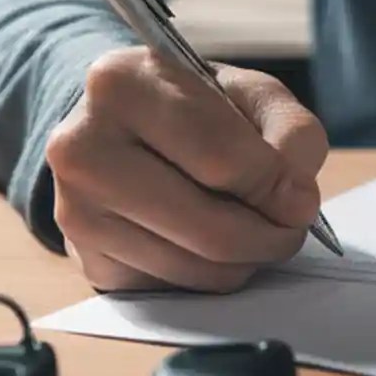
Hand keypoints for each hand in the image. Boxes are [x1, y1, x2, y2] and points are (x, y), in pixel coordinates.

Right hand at [46, 47, 326, 292]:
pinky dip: (215, 275)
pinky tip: (210, 240)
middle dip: (273, 235)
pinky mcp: (90, 264)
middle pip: (213, 231)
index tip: (299, 193)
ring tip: (252, 225)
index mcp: (122, 84)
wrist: (128, 131)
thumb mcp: (254, 94)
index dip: (279, 186)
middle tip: (290, 223)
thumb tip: (294, 203)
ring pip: (202, 271)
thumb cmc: (198, 108)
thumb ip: (292, 133)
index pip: (223, 159)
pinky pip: (181, 291)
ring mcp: (76, 213)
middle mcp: (82, 149)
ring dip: (249, 258)